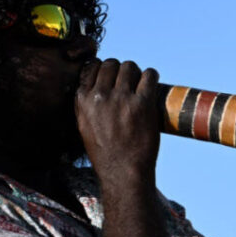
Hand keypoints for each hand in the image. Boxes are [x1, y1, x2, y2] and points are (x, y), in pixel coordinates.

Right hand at [76, 58, 161, 182]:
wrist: (123, 172)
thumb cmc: (105, 153)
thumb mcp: (84, 126)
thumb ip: (86, 105)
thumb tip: (94, 86)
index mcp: (83, 100)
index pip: (92, 67)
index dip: (104, 70)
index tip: (112, 78)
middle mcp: (101, 96)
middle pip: (112, 64)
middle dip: (120, 70)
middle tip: (128, 82)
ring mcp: (122, 99)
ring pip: (130, 67)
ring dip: (136, 73)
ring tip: (140, 84)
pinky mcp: (143, 104)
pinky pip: (149, 75)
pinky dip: (151, 76)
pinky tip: (152, 84)